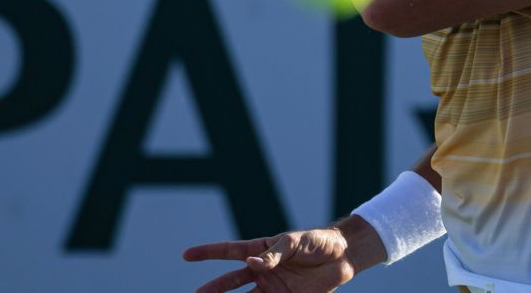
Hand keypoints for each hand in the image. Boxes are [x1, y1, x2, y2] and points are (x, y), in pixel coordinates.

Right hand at [183, 216, 387, 292]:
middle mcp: (262, 270)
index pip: (229, 251)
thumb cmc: (317, 241)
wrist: (343, 256)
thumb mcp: (295, 242)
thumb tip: (253, 263)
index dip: (208, 253)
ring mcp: (272, 286)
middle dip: (213, 289)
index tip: (186, 255)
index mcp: (261, 250)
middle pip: (231, 282)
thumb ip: (274, 253)